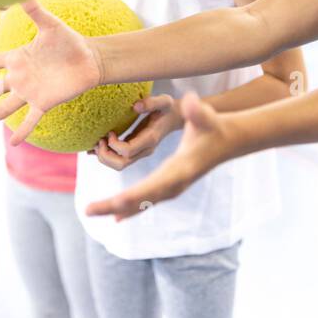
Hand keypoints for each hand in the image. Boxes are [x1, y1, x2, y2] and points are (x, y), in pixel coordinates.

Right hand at [0, 0, 102, 145]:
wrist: (90, 60)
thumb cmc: (70, 41)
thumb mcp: (50, 24)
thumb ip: (35, 10)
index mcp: (17, 59)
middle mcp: (20, 77)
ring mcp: (30, 92)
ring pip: (4, 107)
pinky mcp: (44, 102)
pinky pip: (30, 118)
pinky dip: (22, 130)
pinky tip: (13, 142)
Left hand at [84, 92, 236, 220]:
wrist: (229, 141)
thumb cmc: (214, 126)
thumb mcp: (205, 116)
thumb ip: (197, 110)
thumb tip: (191, 101)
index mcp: (180, 170)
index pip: (153, 186)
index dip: (133, 195)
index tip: (114, 204)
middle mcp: (175, 184)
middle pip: (141, 199)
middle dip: (114, 205)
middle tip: (88, 210)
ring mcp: (173, 187)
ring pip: (142, 203)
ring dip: (117, 207)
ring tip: (93, 212)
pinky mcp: (170, 186)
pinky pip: (147, 200)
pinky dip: (130, 208)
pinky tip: (115, 216)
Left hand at [86, 94, 180, 170]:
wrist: (174, 117)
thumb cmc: (167, 108)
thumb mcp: (164, 101)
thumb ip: (152, 102)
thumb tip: (136, 106)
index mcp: (150, 139)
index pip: (128, 151)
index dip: (115, 144)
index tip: (110, 132)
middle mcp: (144, 150)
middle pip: (121, 164)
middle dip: (105, 155)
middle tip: (99, 140)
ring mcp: (140, 153)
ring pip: (118, 165)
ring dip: (104, 157)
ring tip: (97, 142)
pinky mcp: (135, 151)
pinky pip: (118, 160)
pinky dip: (105, 156)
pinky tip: (95, 148)